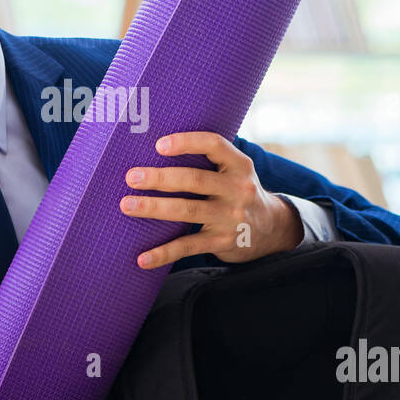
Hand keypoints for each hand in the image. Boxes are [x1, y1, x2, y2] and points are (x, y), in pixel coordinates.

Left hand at [120, 131, 302, 269]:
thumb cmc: (238, 192)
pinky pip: (188, 246)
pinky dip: (164, 253)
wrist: (272, 229)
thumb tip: (157, 148)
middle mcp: (238, 188)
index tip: (159, 145)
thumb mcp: (235, 171)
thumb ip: (209, 160)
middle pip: (195, 180)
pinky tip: (143, 258)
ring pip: (188, 210)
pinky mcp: (223, 242)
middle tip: (131, 177)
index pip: (214, 145)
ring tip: (127, 205)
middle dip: (160, 178)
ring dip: (154, 208)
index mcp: (239, 164)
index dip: (187, 142)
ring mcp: (231, 216)